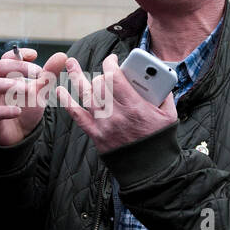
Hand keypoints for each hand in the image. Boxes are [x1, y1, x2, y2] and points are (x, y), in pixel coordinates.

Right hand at [0, 49, 68, 146]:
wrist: (18, 137)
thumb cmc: (26, 110)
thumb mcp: (40, 92)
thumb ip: (49, 75)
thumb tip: (62, 55)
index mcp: (8, 76)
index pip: (8, 58)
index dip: (19, 54)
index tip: (34, 55)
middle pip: (0, 67)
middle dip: (19, 67)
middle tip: (37, 73)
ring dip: (8, 84)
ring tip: (26, 88)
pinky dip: (4, 110)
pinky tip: (18, 111)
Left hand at [56, 54, 176, 153]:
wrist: (148, 170)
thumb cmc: (159, 142)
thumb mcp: (169, 116)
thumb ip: (165, 95)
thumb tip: (160, 80)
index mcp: (135, 107)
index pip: (115, 77)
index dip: (111, 64)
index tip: (112, 59)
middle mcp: (116, 115)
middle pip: (99, 85)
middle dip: (99, 74)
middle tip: (102, 71)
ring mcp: (103, 125)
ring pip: (86, 95)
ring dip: (77, 78)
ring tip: (71, 64)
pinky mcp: (96, 135)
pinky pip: (76, 115)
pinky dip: (67, 102)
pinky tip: (59, 90)